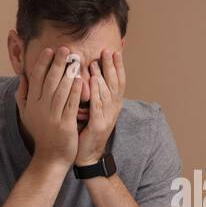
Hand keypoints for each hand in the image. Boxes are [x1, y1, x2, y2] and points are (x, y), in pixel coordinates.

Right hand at [15, 45, 82, 168]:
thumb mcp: (26, 114)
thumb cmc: (41, 133)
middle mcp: (41, 108)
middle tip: (65, 49)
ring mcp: (53, 116)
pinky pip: (71, 105)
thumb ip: (23, 95)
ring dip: (68, 74)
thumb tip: (22, 77)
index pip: (36, 78)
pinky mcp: (65, 124)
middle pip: (49, 81)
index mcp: (32, 103)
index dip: (42, 63)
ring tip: (75, 60)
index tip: (49, 50)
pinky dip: (75, 92)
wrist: (50, 157)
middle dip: (57, 63)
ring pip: (60, 91)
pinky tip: (80, 80)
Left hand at [75, 48, 124, 165]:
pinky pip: (98, 105)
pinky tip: (93, 80)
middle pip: (116, 84)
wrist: (87, 156)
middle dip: (112, 66)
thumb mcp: (93, 111)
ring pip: (107, 92)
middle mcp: (113, 110)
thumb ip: (94, 95)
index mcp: (112, 105)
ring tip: (97, 62)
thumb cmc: (87, 132)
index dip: (118, 67)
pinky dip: (96, 91)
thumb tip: (92, 76)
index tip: (115, 51)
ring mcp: (107, 117)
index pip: (118, 82)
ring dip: (103, 76)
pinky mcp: (98, 125)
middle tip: (108, 50)